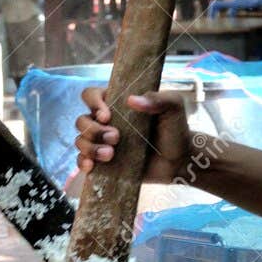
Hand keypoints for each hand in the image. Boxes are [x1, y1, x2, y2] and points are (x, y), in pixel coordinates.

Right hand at [74, 86, 193, 182]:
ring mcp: (103, 143)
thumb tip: (132, 100)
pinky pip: (82, 160)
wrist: (180, 160)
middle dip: (94, 130)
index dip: (93, 103)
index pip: (91, 95)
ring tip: (110, 154)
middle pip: (82, 120)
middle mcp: (106, 122)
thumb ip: (159, 99)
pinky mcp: (103, 163)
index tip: (107, 115)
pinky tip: (92, 166)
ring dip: (90, 147)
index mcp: (116, 104)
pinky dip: (82, 162)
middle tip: (116, 138)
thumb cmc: (175, 129)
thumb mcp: (173, 108)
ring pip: (80, 141)